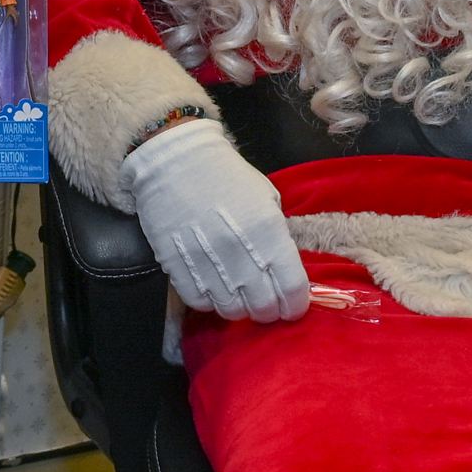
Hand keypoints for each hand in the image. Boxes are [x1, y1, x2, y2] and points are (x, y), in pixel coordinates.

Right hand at [117, 117, 309, 323]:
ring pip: (231, 310)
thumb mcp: (268, 199)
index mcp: (269, 232)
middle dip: (269, 311)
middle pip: (263, 307)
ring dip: (240, 309)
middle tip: (267, 305)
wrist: (174, 160)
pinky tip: (214, 291)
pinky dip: (210, 303)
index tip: (294, 306)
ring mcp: (206, 262)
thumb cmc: (227, 176)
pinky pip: (199, 302)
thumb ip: (277, 237)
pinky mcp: (176, 266)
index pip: (292, 288)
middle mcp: (239, 253)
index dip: (296, 305)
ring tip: (240, 298)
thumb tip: (281, 269)